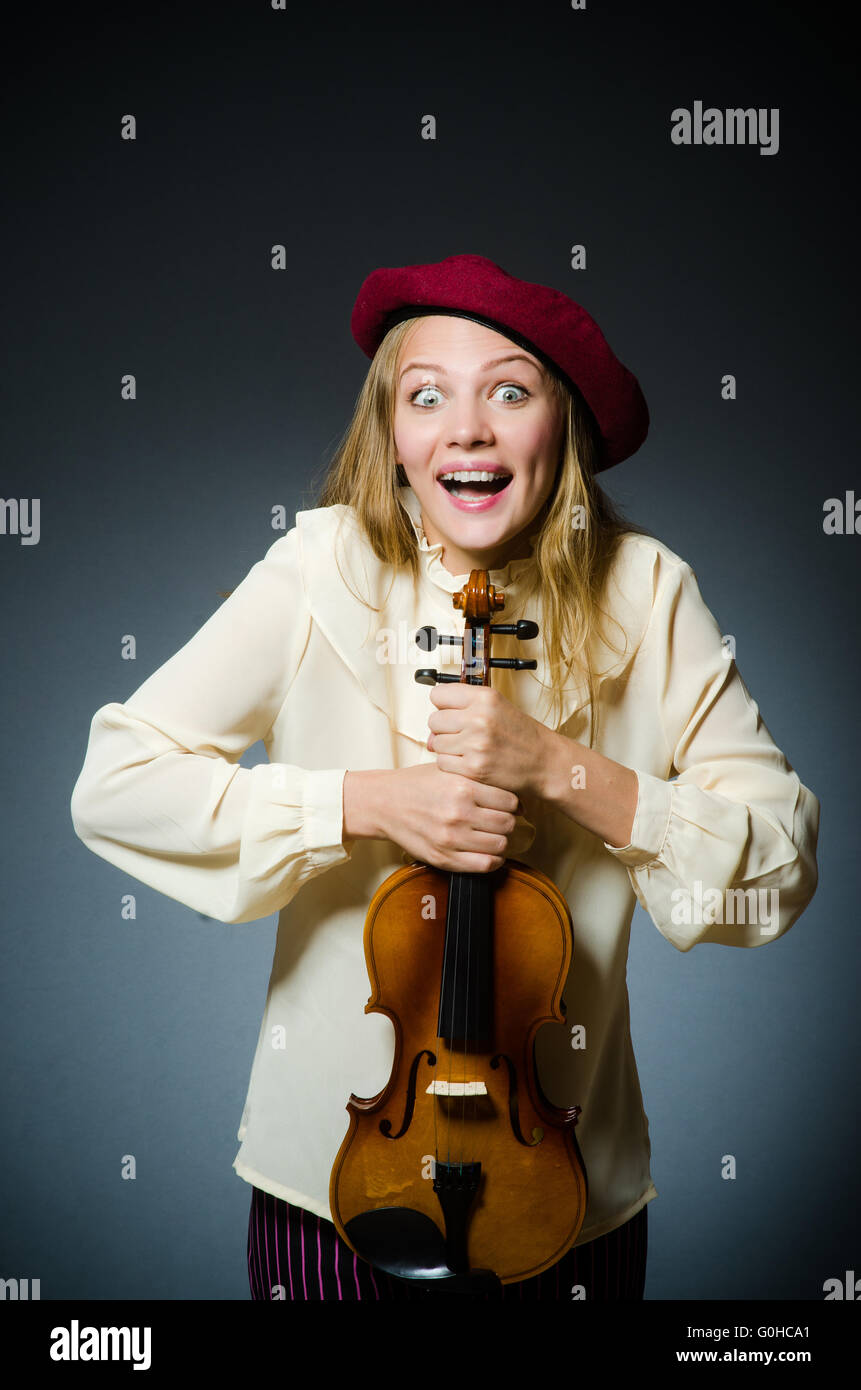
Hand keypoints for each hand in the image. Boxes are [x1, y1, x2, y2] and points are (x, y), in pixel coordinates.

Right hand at [372, 762, 519, 873]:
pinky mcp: (443, 857)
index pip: (510, 801)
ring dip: (501, 841)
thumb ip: (479, 778)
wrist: (384, 803)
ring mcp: (451, 838)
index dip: (514, 804)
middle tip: (501, 820)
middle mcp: (458, 812)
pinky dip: (494, 860)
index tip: (509, 806)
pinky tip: (489, 852)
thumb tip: (517, 799)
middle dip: (508, 822)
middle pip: (507, 823)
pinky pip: (484, 864)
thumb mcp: (449, 770)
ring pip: (500, 845)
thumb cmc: (418, 784)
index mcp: (462, 786)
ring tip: (493, 835)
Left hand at [426, 683, 549, 798]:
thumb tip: (432, 725)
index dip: (443, 705)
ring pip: (436, 743)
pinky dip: (452, 764)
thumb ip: (464, 708)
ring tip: (468, 748)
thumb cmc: (521, 734)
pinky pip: (442, 762)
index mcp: (485, 698)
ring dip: (447, 748)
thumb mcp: (497, 706)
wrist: (544, 762)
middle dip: (443, 729)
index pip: (438, 695)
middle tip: (462, 734)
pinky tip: (469, 761)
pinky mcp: (473, 768)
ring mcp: (475, 744)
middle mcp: (479, 718)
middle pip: (434, 720)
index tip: (452, 712)